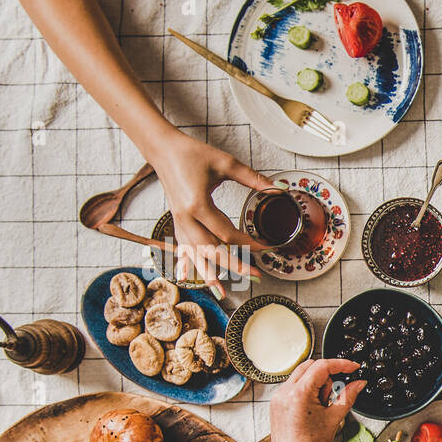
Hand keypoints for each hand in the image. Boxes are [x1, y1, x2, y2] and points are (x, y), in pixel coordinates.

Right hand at [146, 129, 271, 293]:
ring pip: (195, 255)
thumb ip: (253, 178)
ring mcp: (178, 222)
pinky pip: (183, 248)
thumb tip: (279, 189)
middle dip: (235, 265)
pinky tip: (188, 277)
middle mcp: (185, 218)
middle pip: (212, 251)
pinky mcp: (176, 222)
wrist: (163, 148)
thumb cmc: (191, 153)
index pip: (228, 234)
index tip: (267, 247)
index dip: (249, 243)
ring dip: (209, 274)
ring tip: (221, 293)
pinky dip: (188, 264)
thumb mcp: (225, 163)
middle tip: (255, 276)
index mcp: (198, 205)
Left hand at [267, 358, 364, 441]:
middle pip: (310, 366)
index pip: (322, 366)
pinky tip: (312, 409)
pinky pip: (294, 386)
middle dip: (327, 375)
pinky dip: (307, 390)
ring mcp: (278, 396)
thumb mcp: (334, 418)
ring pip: (301, 374)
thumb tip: (359, 383)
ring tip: (321, 407)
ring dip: (316, 383)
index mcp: (299, 394)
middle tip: (334, 395)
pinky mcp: (276, 402)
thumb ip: (348, 396)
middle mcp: (285, 392)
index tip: (353, 367)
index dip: (341, 364)